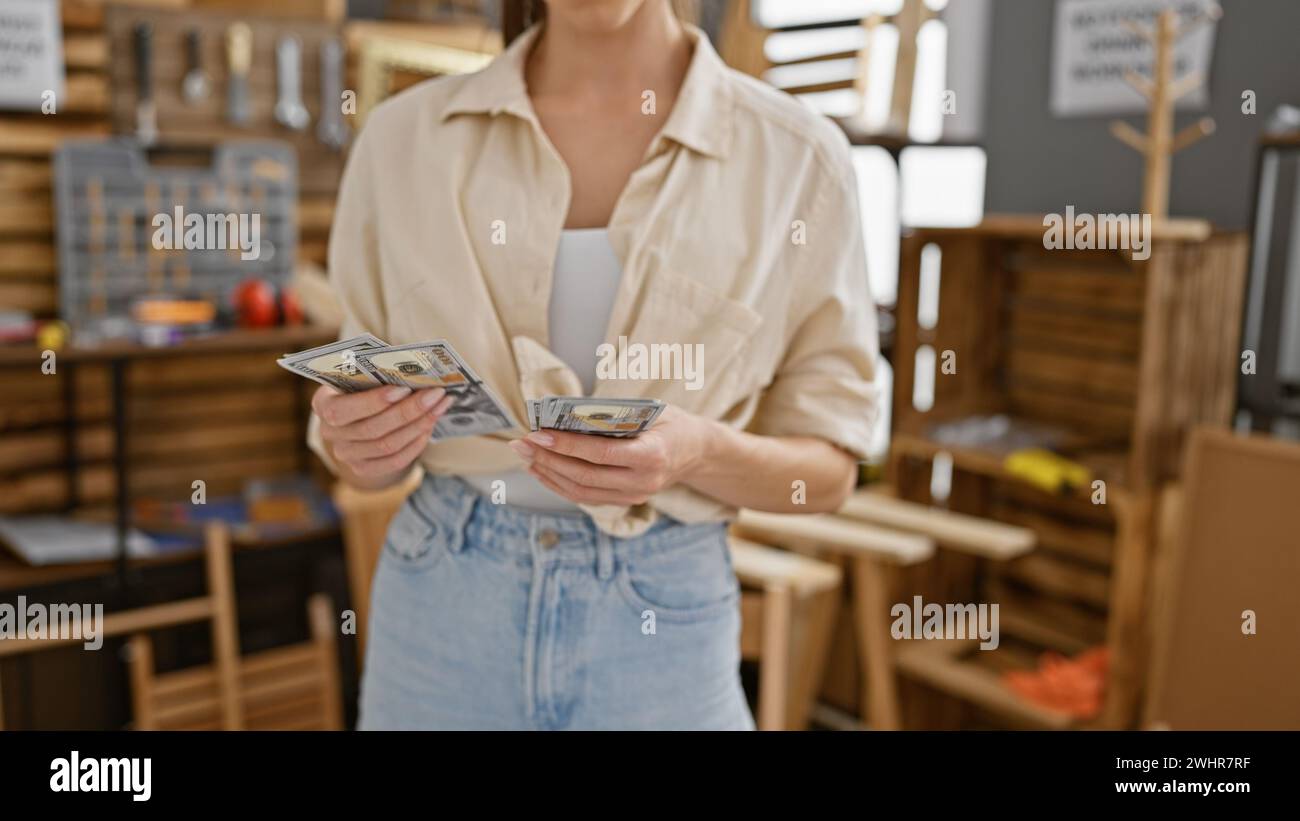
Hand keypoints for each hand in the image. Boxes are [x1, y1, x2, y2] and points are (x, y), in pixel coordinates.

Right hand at [313, 383, 453, 480]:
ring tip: (440, 406)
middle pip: (373, 428)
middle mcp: (330, 433)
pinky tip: (430, 426)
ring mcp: (346, 455)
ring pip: (388, 444)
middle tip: (436, 394)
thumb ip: (376, 376)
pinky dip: (416, 443)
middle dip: (409, 410)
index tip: (404, 388)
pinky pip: (395, 461)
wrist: (355, 421)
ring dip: (419, 424)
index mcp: (323, 405)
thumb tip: (415, 372)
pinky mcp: (364, 470)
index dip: (374, 401)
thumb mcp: (359, 379)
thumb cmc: (361, 389)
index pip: (344, 409)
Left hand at [508, 405, 713, 505]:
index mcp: (653, 455)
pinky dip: (560, 483)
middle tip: (522, 444)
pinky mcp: (625, 500)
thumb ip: (614, 416)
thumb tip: (566, 415)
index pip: (601, 454)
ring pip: (582, 492)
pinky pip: (586, 497)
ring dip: (549, 474)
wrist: (696, 451)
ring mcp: (634, 495)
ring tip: (526, 456)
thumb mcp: (650, 411)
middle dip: (548, 460)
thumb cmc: (670, 423)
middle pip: (585, 476)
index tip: (539, 435)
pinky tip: (542, 469)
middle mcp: (643, 481)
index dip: (567, 446)